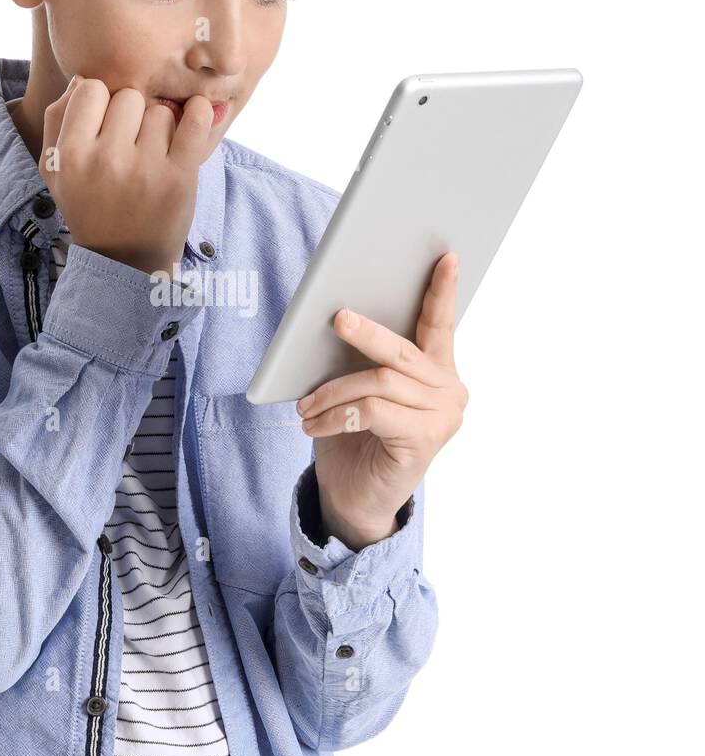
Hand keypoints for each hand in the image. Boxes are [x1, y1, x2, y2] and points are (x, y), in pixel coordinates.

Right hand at [38, 75, 214, 275]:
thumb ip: (57, 120)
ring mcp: (145, 169)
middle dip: (132, 115)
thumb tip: (82, 78)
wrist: (124, 259)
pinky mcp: (179, 178)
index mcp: (70, 154)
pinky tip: (196, 117)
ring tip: (153, 154)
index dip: (101, 103)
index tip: (107, 124)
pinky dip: (200, 114)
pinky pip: (196, 121)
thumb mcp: (54, 170)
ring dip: (161, 127)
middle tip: (132, 144)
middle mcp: (106, 160)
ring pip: (161, 111)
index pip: (90, 88)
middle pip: (128, 96)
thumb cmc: (88, 206)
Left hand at [295, 252, 467, 549]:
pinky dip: (335, 414)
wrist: (356, 499)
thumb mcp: (361, 391)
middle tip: (338, 317)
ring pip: (380, 382)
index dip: (443, 291)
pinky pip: (372, 411)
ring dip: (333, 390)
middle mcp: (450, 391)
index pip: (440, 325)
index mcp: (438, 372)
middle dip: (366, 333)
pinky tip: (312, 425)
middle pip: (403, 351)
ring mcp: (442, 418)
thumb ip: (367, 361)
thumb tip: (343, 317)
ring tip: (304, 405)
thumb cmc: (356, 438)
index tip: (446, 256)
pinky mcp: (424, 442)